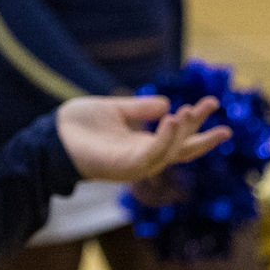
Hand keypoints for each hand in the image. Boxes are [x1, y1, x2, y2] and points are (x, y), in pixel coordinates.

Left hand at [55, 94, 231, 182]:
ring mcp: (134, 164)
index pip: (178, 136)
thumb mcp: (114, 110)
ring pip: (169, 152)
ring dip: (183, 132)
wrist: (51, 136)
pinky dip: (164, 140)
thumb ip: (139, 108)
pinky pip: (151, 154)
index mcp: (142, 144)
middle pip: (181, 148)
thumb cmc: (78, 126)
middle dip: (202, 133)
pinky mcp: (123, 167)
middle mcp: (143, 156)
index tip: (213, 103)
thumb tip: (167, 103)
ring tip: (190, 111)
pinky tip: (172, 120)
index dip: (197, 123)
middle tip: (218, 112)